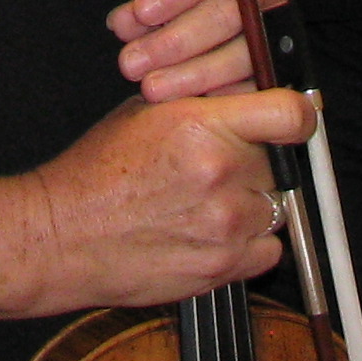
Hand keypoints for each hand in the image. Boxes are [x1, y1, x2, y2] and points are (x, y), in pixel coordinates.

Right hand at [18, 90, 314, 311]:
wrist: (63, 235)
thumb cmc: (97, 173)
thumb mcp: (148, 113)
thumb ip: (208, 106)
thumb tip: (254, 94)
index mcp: (202, 126)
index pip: (290, 115)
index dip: (298, 116)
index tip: (291, 122)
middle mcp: (221, 173)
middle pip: (280, 163)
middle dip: (259, 163)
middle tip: (221, 169)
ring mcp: (225, 224)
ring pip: (276, 208)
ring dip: (252, 205)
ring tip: (206, 204)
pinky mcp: (222, 267)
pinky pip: (267, 251)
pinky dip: (249, 244)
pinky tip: (212, 233)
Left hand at [110, 0, 287, 100]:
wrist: (219, 12)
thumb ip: (145, 4)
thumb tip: (123, 24)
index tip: (142, 12)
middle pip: (225, 13)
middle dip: (174, 41)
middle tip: (132, 61)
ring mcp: (278, 24)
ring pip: (239, 53)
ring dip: (190, 74)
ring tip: (151, 87)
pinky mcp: (281, 62)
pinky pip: (253, 84)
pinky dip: (218, 95)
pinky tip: (188, 101)